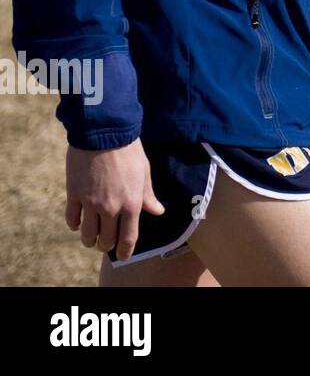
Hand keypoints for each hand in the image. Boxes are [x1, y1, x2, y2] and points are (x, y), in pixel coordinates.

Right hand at [65, 140, 164, 260]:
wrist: (105, 134)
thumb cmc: (129, 151)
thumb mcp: (145, 172)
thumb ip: (148, 196)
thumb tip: (157, 211)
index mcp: (131, 203)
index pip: (128, 237)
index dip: (125, 250)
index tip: (123, 256)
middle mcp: (111, 208)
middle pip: (106, 238)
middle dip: (106, 245)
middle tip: (105, 244)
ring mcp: (91, 203)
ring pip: (87, 233)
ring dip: (89, 239)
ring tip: (90, 239)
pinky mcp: (74, 194)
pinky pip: (72, 218)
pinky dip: (74, 225)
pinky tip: (77, 224)